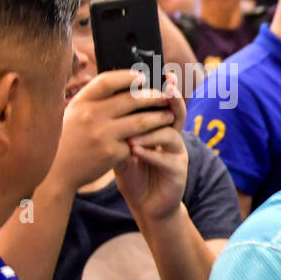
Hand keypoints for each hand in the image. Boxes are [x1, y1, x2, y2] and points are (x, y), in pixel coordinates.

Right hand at [52, 70, 175, 190]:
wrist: (57, 172)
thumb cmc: (68, 139)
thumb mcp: (74, 114)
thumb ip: (94, 100)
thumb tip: (123, 84)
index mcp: (80, 102)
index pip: (107, 81)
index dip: (128, 77)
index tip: (143, 77)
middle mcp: (90, 115)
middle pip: (131, 99)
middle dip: (154, 97)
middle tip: (166, 97)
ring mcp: (102, 135)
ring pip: (141, 121)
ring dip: (159, 118)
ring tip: (169, 116)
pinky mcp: (112, 153)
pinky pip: (138, 142)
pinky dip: (150, 139)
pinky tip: (158, 138)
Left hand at [114, 73, 188, 226]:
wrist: (147, 205)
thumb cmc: (134, 174)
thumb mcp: (122, 148)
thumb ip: (119, 129)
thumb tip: (102, 105)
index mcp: (160, 129)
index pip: (163, 104)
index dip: (165, 89)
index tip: (163, 74)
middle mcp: (173, 138)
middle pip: (176, 113)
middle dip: (171, 100)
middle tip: (164, 89)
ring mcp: (178, 155)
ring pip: (169, 135)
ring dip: (150, 133)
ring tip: (131, 135)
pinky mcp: (178, 172)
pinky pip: (167, 159)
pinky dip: (151, 153)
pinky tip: (135, 151)